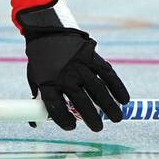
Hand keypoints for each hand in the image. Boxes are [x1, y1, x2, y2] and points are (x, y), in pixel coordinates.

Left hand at [17, 0, 130, 130]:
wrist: (46, 31)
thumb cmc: (40, 60)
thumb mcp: (34, 78)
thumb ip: (37, 100)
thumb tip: (36, 124)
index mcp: (47, 82)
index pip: (56, 108)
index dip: (64, 121)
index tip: (72, 127)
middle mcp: (64, 75)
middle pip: (81, 102)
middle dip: (92, 119)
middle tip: (98, 128)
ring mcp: (79, 65)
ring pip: (98, 90)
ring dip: (109, 106)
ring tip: (116, 118)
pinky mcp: (91, 56)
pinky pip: (108, 74)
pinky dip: (118, 88)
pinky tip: (124, 100)